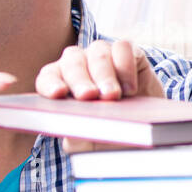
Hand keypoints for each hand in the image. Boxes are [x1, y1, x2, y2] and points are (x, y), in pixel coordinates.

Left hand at [35, 40, 164, 152]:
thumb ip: (76, 137)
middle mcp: (77, 65)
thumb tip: (72, 131)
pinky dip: (125, 66)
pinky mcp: (127, 52)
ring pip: (97, 53)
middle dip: (80, 80)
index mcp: (60, 84)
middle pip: (72, 63)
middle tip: (89, 96)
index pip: (47, 78)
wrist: (144, 127)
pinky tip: (130, 88)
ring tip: (112, 95)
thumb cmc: (108, 135)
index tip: (58, 94)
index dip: (50, 84)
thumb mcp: (87, 143)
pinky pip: (122, 48)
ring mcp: (101, 55)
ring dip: (104, 75)